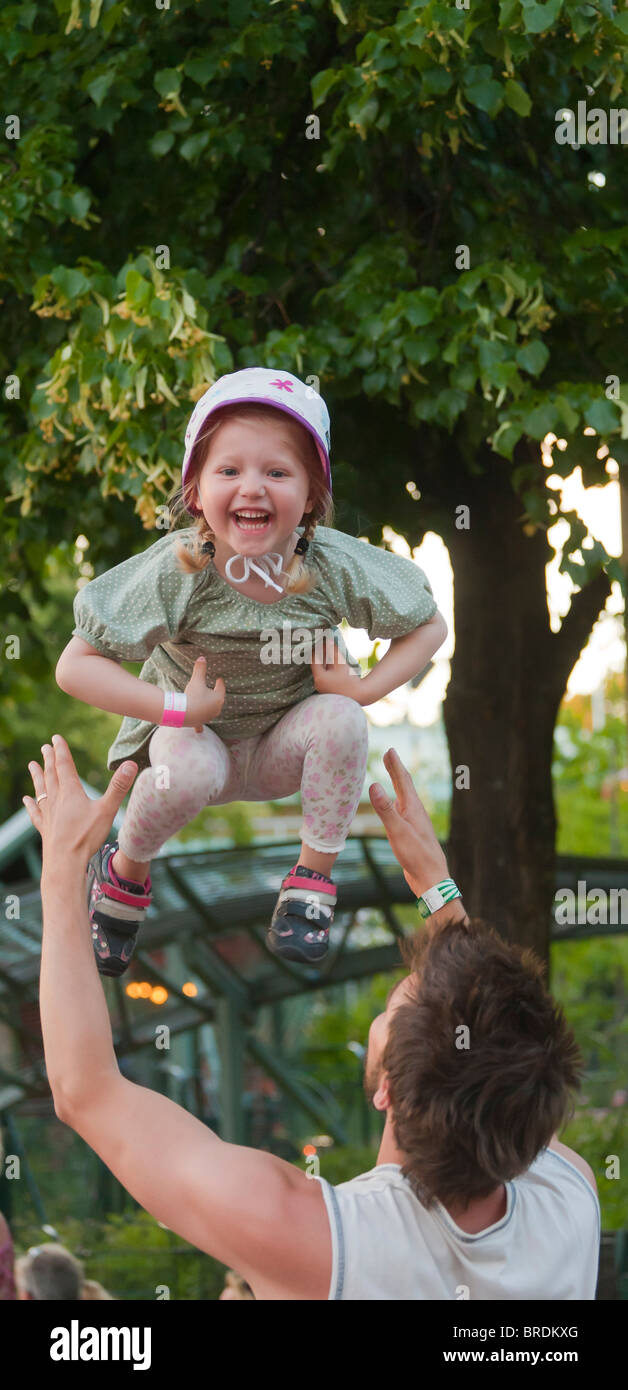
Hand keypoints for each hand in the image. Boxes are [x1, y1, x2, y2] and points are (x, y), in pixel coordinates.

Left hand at [23, 735, 137, 868]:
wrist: (64, 863)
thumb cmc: (86, 837)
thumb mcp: (107, 810)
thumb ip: (119, 787)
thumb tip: (131, 764)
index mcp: (71, 792)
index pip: (64, 765)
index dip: (61, 750)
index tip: (56, 738)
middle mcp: (57, 800)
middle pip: (51, 774)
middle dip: (49, 759)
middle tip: (45, 746)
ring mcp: (48, 814)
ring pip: (41, 790)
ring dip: (37, 776)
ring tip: (32, 765)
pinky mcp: (45, 828)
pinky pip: (36, 812)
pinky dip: (30, 804)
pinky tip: (26, 799)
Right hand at [184, 656, 225, 730]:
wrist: (184, 713)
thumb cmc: (193, 695)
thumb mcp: (197, 680)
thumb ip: (200, 669)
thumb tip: (202, 657)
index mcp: (218, 698)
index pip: (221, 688)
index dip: (219, 682)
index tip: (219, 679)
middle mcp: (215, 709)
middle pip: (218, 700)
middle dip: (216, 695)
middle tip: (214, 690)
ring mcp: (208, 717)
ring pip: (211, 711)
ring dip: (209, 708)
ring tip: (206, 704)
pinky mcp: (200, 723)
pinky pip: (201, 725)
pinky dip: (200, 726)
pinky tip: (200, 731)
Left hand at [311, 644, 363, 702]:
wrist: (359, 696)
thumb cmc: (349, 680)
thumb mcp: (341, 663)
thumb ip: (333, 651)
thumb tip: (328, 641)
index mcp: (319, 677)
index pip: (314, 659)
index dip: (318, 649)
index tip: (324, 642)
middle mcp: (318, 683)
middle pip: (317, 665)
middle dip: (322, 654)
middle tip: (327, 645)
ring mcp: (323, 687)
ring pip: (322, 670)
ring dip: (326, 661)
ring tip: (332, 652)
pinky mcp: (329, 689)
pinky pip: (326, 675)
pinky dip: (329, 668)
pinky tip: (335, 663)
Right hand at [369, 748, 449, 899]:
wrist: (431, 878)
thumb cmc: (417, 855)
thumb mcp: (398, 832)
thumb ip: (385, 809)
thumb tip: (373, 785)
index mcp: (413, 808)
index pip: (403, 781)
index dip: (395, 765)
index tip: (389, 750)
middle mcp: (415, 812)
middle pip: (404, 786)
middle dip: (396, 770)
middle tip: (389, 755)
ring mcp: (414, 823)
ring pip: (403, 798)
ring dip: (396, 784)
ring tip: (391, 775)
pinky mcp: (411, 833)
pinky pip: (400, 810)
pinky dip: (394, 801)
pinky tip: (394, 806)